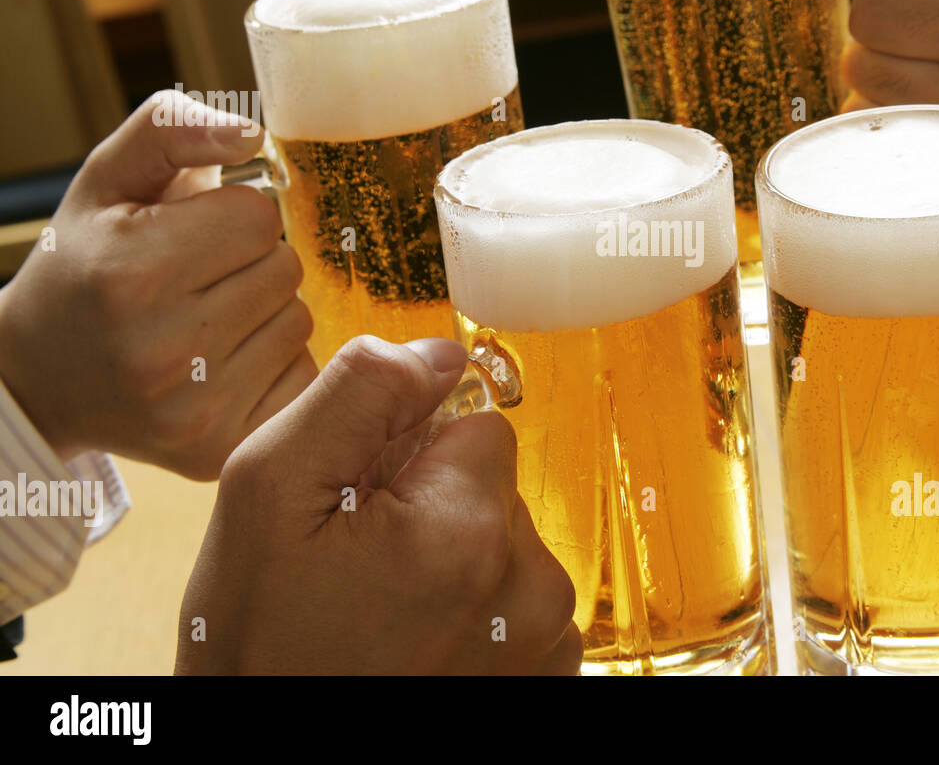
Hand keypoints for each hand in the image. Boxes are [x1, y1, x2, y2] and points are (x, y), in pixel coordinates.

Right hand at [0, 91, 314, 478]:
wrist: (38, 377)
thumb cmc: (83, 263)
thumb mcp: (108, 180)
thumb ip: (174, 130)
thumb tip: (252, 134)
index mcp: (132, 272)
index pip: (260, 217)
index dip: (233, 214)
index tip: (192, 233)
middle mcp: (161, 348)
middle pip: (286, 269)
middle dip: (252, 261)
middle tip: (200, 278)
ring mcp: (191, 409)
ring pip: (299, 322)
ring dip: (267, 311)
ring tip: (207, 319)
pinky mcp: (218, 450)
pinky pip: (303, 379)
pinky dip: (276, 365)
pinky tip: (224, 363)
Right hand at [175, 336, 581, 674]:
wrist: (264, 759)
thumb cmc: (258, 649)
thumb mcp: (269, 493)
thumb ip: (359, 394)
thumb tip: (439, 351)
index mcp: (469, 530)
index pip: (478, 425)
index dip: (411, 454)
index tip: (363, 507)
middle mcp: (531, 589)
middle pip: (494, 486)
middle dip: (433, 508)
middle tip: (362, 568)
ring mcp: (544, 644)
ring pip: (504, 544)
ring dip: (455, 564)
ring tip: (384, 615)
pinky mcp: (542, 679)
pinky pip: (516, 603)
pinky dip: (474, 614)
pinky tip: (415, 646)